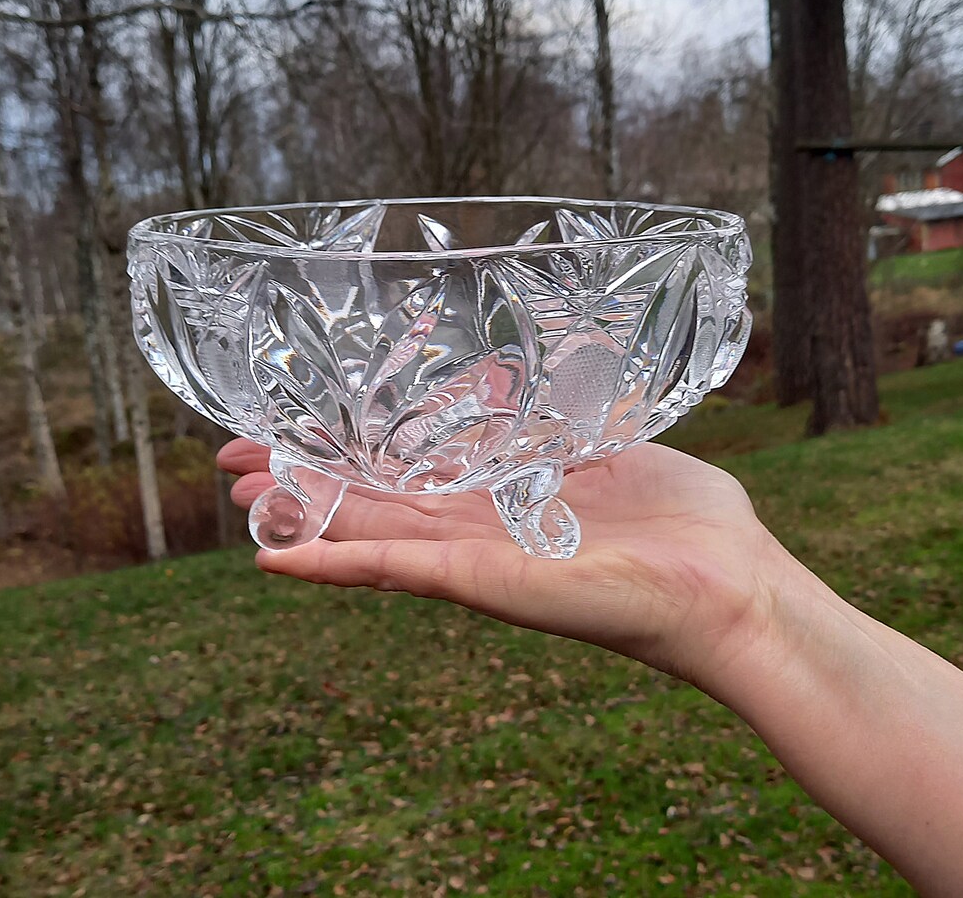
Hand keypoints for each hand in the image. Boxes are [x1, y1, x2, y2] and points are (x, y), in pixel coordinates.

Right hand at [217, 438, 786, 693]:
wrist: (728, 583)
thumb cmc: (683, 520)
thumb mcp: (608, 444)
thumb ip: (554, 419)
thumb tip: (515, 379)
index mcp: (501, 494)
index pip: (406, 467)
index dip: (349, 446)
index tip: (297, 423)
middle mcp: (477, 528)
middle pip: (370, 500)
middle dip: (304, 478)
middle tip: (234, 458)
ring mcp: (472, 557)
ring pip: (365, 532)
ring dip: (300, 514)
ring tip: (238, 495)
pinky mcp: (480, 581)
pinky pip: (391, 574)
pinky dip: (330, 567)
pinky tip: (273, 558)